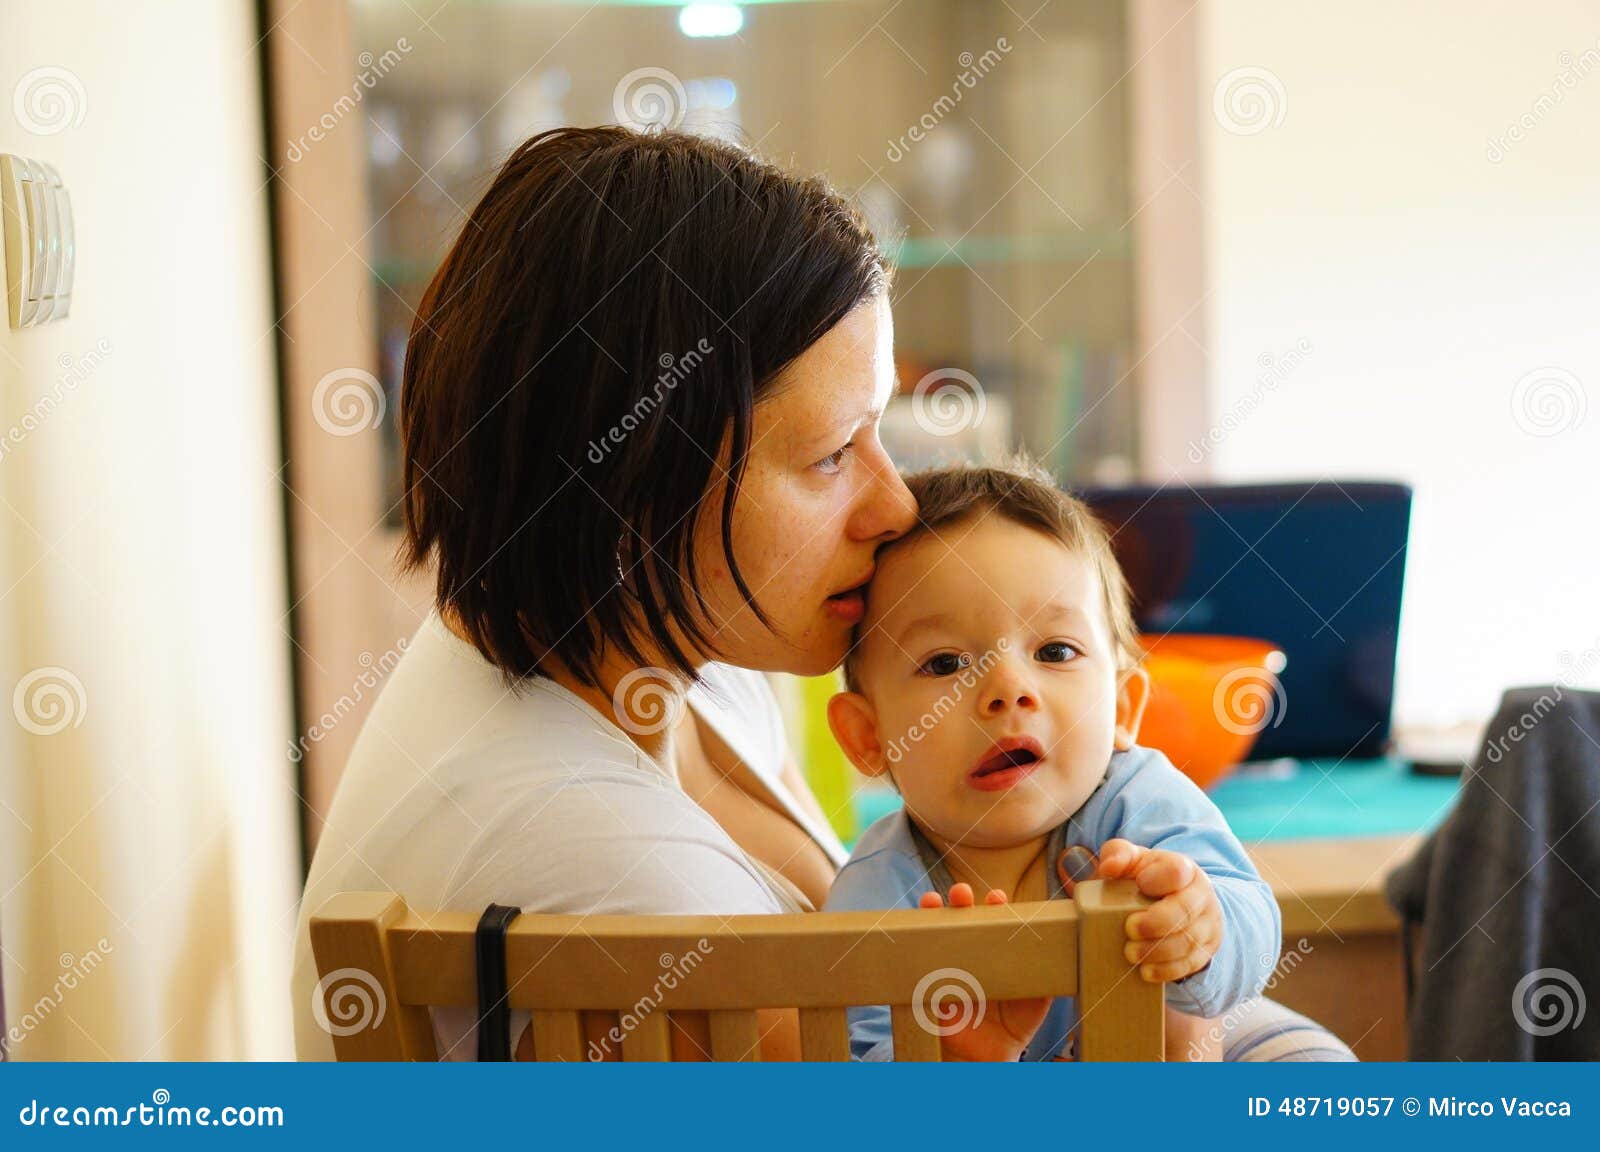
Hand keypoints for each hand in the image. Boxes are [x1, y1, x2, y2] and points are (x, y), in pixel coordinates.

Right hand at [917, 882, 1050, 1060]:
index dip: (995, 905)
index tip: (996, 898)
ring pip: (938, 928)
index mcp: (997, 950)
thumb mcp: (1035, 1002)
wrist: (985, 1059)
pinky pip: (918, 957)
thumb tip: (1065, 955)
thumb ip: (1047, 979)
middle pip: (963, 916)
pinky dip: (914, 940)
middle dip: (961, 899)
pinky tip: (914, 930)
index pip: (994, 918)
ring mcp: (948, 963)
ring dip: (933, 911)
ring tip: (932, 902)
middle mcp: (971, 950)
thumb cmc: (1013, 1026)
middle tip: (961, 894)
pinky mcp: (928, 980)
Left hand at [1094, 839, 1221, 982]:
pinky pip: (1191, 963)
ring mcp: (1207, 924)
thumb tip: (1108, 867)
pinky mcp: (1205, 950)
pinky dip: (1167, 970)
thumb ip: (1119, 854)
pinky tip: (1146, 972)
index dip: (1160, 879)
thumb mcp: (1135, 861)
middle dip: (1156, 923)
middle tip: (1129, 929)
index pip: (1178, 871)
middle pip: (1185, 911)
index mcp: (1184, 869)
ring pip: (1189, 941)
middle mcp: (1201, 896)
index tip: (1141, 884)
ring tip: (1131, 954)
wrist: (1178, 900)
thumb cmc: (1149, 878)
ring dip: (1158, 951)